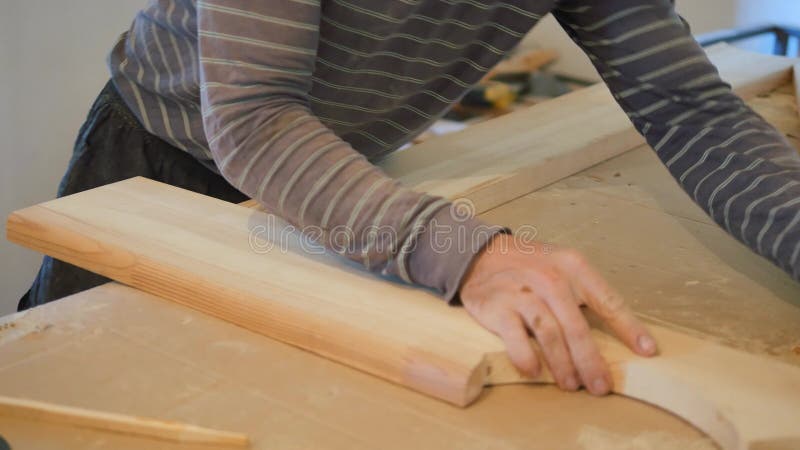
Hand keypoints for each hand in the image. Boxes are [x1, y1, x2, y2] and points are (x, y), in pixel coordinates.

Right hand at [459, 233, 657, 394]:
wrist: (481, 254)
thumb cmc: (530, 267)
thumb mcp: (563, 267)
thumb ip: (586, 294)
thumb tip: (620, 335)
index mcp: (573, 267)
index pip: (607, 300)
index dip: (628, 328)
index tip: (647, 351)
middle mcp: (549, 278)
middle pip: (577, 326)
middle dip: (592, 360)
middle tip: (601, 386)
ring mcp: (522, 292)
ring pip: (549, 334)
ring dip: (563, 364)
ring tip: (572, 385)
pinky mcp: (497, 307)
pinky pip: (514, 337)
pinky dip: (526, 357)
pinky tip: (534, 372)